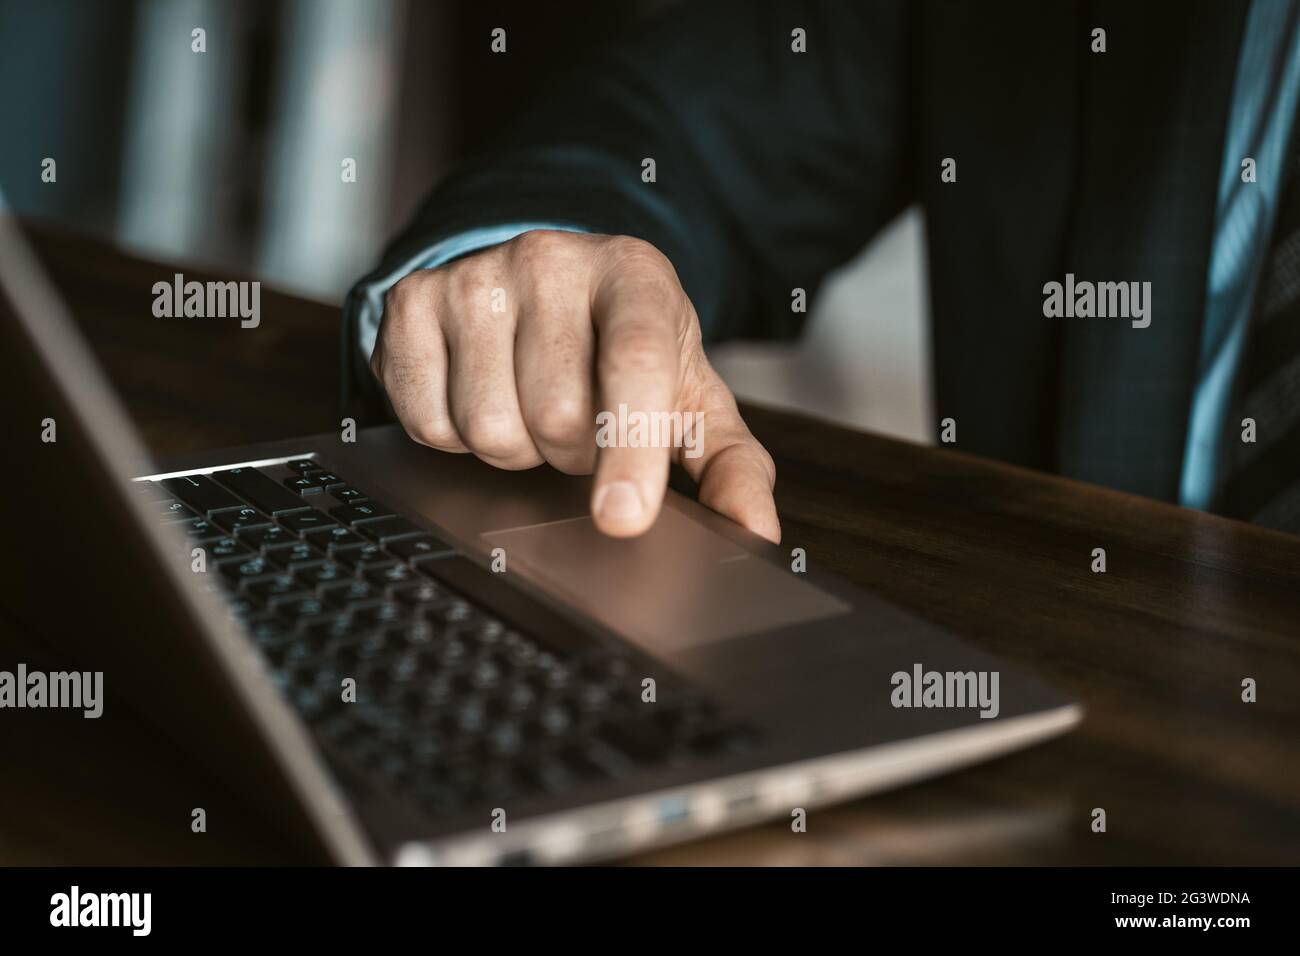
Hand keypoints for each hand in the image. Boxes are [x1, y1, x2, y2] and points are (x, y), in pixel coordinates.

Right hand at [370, 230, 779, 541]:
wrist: (542, 284)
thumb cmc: (623, 348)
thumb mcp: (688, 394)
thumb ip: (730, 464)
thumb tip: (755, 532)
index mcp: (636, 277)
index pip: (635, 363)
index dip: (630, 448)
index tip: (623, 519)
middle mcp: (552, 260)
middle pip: (555, 415)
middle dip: (573, 454)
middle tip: (582, 431)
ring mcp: (475, 275)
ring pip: (488, 426)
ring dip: (516, 450)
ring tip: (533, 412)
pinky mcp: (412, 300)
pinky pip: (428, 421)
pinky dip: (455, 439)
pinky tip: (481, 399)